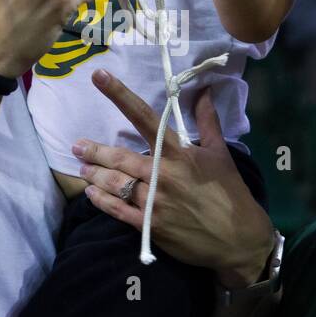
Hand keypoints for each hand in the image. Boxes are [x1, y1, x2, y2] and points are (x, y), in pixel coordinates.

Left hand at [71, 69, 272, 288]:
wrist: (238, 240)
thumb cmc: (229, 193)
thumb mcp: (220, 153)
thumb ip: (208, 120)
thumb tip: (204, 90)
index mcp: (179, 153)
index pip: (145, 117)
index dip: (120, 95)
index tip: (99, 76)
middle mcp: (162, 175)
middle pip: (119, 157)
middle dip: (95, 151)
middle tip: (77, 145)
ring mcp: (154, 202)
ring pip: (114, 183)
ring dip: (94, 174)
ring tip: (82, 167)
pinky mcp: (150, 226)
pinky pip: (117, 210)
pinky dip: (101, 200)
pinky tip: (91, 193)